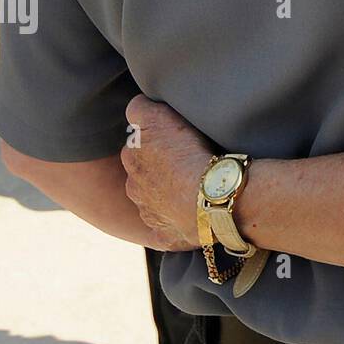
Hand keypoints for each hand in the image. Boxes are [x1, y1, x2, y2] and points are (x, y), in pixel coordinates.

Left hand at [122, 94, 214, 250]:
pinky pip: (168, 229)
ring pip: (153, 200)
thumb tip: (135, 107)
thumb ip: (141, 109)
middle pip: (142, 172)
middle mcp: (133, 186)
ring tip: (194, 187)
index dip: (154, 138)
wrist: (211, 196)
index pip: (136, 141)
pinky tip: (195, 215)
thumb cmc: (188, 153)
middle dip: (157, 168)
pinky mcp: (163, 236)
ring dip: (167, 194)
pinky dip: (177, 223)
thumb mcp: (160, 117)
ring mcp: (149, 213)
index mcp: (132, 157)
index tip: (172, 138)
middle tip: (184, 161)